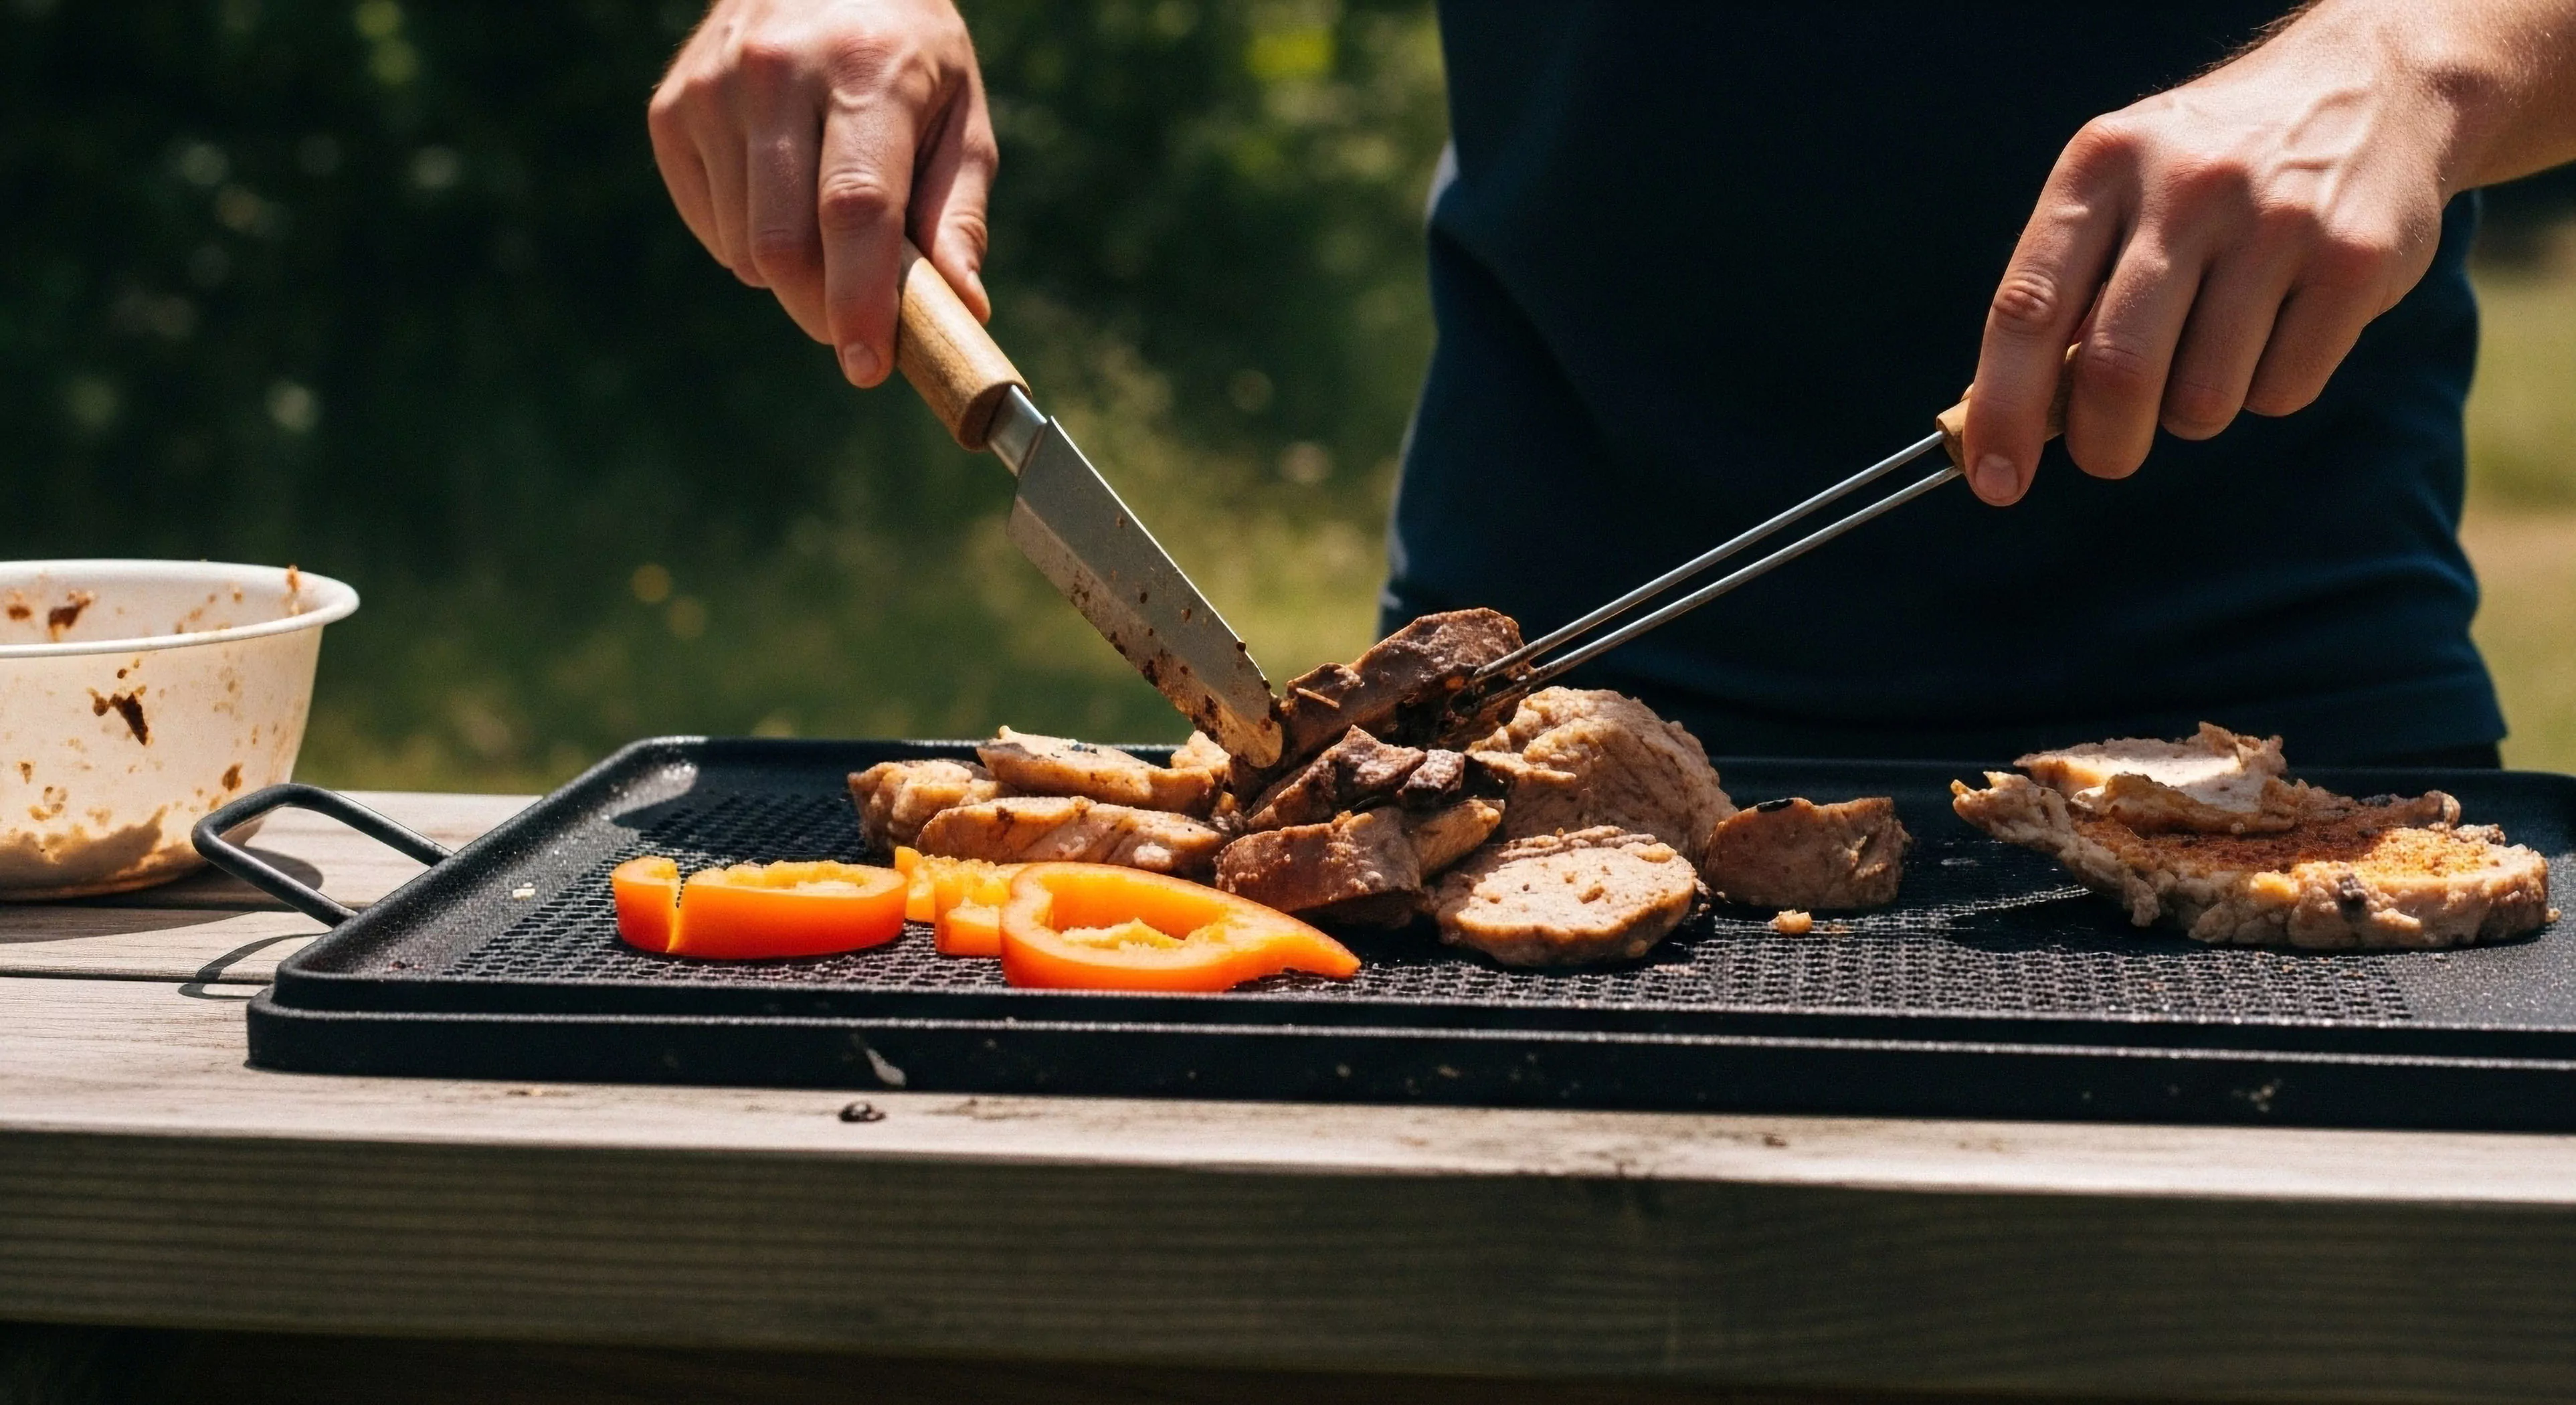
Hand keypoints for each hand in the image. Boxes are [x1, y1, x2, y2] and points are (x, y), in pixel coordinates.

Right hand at [649, 0, 996, 387]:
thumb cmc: (905, 55)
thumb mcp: (959, 115)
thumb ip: (959, 214)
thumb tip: (962, 309)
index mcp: (863, 71)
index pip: (854, 209)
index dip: (860, 300)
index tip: (870, 368)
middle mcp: (776, 73)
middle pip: (784, 244)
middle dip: (823, 310)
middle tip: (858, 326)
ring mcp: (711, 90)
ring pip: (745, 249)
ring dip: (791, 276)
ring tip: (826, 227)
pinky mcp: (670, 112)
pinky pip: (712, 228)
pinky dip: (751, 244)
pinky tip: (781, 196)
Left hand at [1960, 0, 2575, 504]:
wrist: (2371, 86)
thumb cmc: (2208, 172)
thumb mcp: (2121, 188)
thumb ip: (2065, 289)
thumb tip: (2004, 419)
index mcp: (2101, 167)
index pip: (2026, 308)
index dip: (2002, 410)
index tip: (1994, 481)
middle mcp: (2186, 186)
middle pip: (2118, 372)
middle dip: (2105, 443)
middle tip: (2110, 452)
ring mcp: (2278, 219)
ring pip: (2203, 398)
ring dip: (2196, 410)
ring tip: (2215, 347)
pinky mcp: (2356, 260)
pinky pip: (2282, 391)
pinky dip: (2269, 388)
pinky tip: (2285, 324)